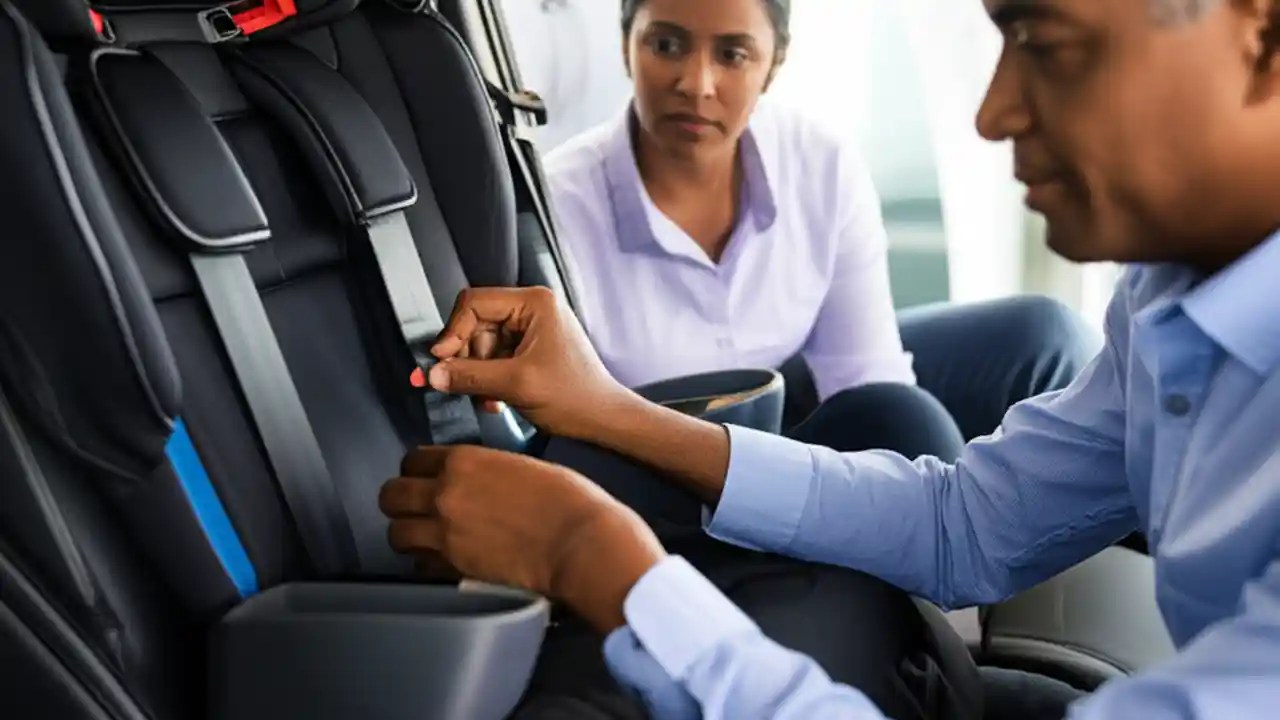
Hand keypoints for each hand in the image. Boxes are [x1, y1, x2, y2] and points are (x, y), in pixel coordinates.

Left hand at [380, 445, 666, 632]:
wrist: (582, 543)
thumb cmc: (569, 500)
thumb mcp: (524, 466)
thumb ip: (489, 471)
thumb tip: (479, 483)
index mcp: (464, 462)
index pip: (413, 460)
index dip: (418, 470)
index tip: (425, 478)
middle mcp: (444, 495)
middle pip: (391, 496)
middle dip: (401, 502)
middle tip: (416, 509)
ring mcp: (445, 535)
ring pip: (396, 534)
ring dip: (409, 535)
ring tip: (426, 539)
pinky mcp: (454, 569)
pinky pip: (421, 566)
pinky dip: (428, 564)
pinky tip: (445, 562)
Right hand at [426, 287, 636, 439]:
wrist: (602, 419)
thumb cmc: (573, 397)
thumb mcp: (515, 384)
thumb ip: (470, 377)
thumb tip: (432, 374)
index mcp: (534, 303)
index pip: (474, 303)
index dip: (453, 332)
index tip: (440, 361)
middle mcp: (532, 308)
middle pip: (475, 324)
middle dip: (468, 358)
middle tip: (464, 386)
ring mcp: (532, 328)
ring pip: (482, 344)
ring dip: (477, 373)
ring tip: (488, 399)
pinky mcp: (531, 348)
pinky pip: (495, 356)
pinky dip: (489, 378)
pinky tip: (497, 399)